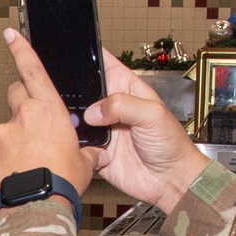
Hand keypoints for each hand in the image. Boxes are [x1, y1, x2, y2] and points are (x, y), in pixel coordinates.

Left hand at [0, 29, 99, 204]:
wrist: (39, 207)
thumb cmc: (63, 182)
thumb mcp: (86, 163)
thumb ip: (86, 150)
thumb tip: (93, 152)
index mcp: (48, 110)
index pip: (32, 70)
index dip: (21, 49)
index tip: (12, 35)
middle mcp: (22, 116)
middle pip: (16, 95)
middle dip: (24, 104)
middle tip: (34, 124)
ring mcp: (2, 134)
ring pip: (8, 128)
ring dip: (17, 138)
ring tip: (30, 162)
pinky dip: (6, 159)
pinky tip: (18, 173)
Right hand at [85, 49, 207, 213]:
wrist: (170, 180)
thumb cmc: (171, 144)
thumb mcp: (153, 115)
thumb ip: (123, 105)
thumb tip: (94, 110)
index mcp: (126, 88)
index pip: (104, 63)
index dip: (88, 56)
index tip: (72, 54)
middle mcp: (111, 107)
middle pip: (83, 90)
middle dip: (72, 90)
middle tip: (64, 93)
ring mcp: (103, 129)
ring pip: (76, 117)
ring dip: (71, 119)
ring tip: (71, 120)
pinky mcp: (97, 150)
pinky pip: (78, 144)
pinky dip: (74, 143)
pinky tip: (76, 141)